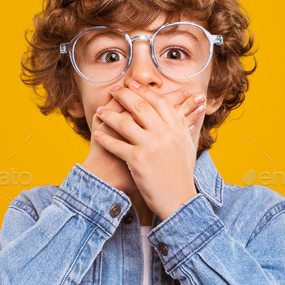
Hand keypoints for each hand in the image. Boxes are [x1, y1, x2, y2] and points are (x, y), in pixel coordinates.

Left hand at [92, 82, 202, 220]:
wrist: (179, 199)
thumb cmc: (182, 173)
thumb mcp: (187, 145)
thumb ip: (183, 124)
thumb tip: (183, 107)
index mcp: (177, 128)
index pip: (159, 101)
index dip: (144, 91)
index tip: (132, 84)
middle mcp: (165, 134)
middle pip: (141, 106)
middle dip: (124, 95)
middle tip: (114, 90)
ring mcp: (151, 146)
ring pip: (125, 123)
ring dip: (109, 115)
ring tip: (100, 111)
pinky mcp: (138, 160)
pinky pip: (117, 145)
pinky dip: (105, 138)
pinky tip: (97, 134)